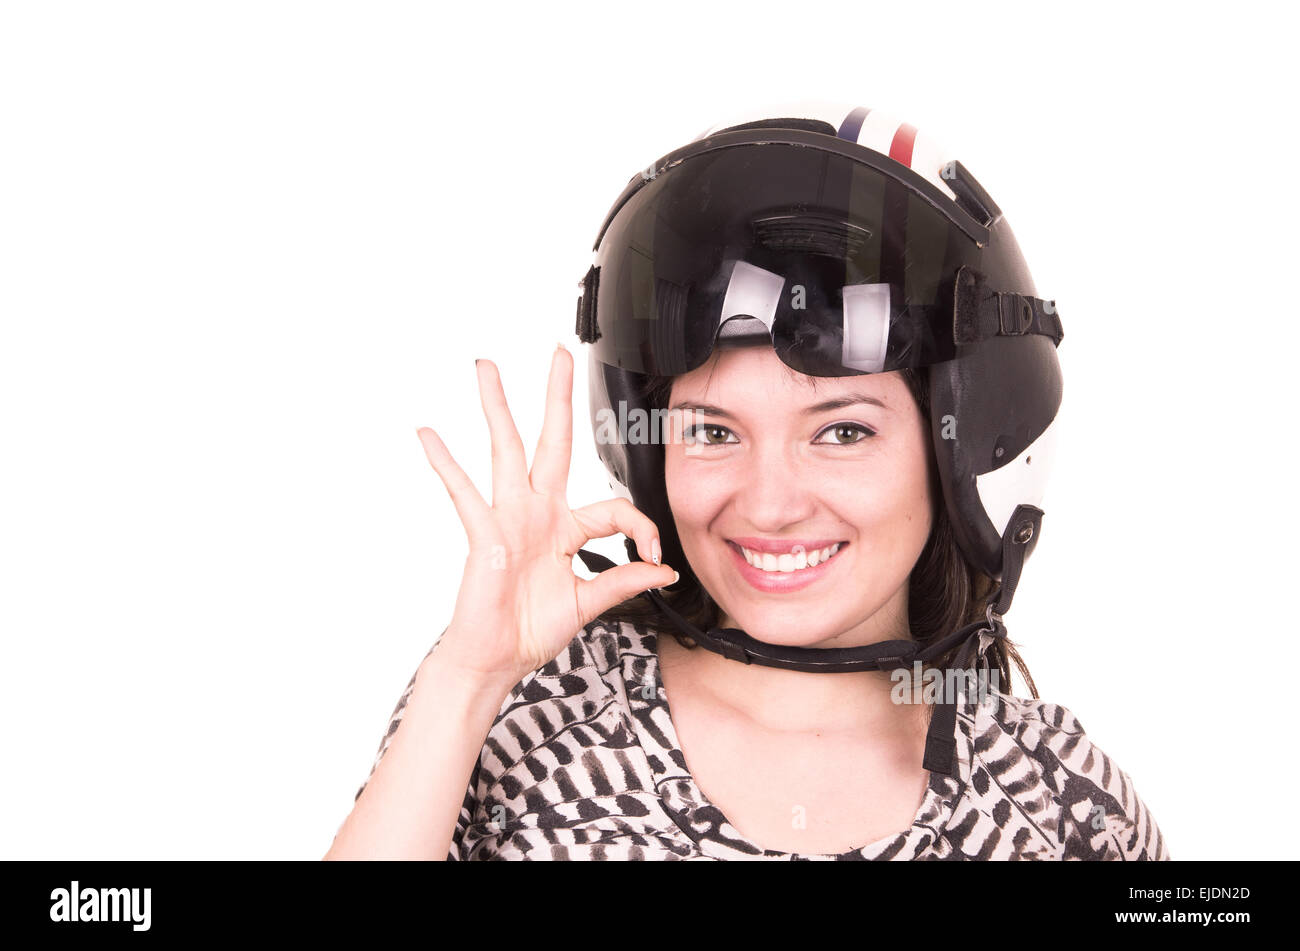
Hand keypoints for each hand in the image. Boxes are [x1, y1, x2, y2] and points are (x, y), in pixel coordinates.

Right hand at [414, 345, 676, 687]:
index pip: (612, 507)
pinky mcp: (485, 535)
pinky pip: (465, 494)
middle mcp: (537, 513)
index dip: (640, 528)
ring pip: (504, 451)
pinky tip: (429, 435)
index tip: (655, 556)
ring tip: (486, 368)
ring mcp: (509, 519)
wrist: (496, 660)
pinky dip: (445, 464)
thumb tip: (662, 571)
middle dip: (556, 398)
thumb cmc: (531, 630)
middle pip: (551, 443)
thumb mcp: (588, 602)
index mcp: (565, 529)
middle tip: (559, 354)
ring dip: (497, 407)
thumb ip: (623, 581)